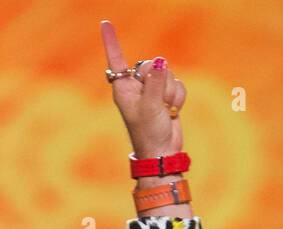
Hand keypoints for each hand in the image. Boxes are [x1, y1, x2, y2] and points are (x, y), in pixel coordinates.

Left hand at [101, 20, 184, 157]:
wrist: (162, 152)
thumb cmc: (149, 132)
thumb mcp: (150, 106)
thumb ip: (156, 82)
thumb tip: (161, 61)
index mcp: (124, 88)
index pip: (116, 59)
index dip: (111, 41)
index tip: (104, 23)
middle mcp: (136, 86)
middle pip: (151, 63)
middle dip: (159, 79)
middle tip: (157, 99)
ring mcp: (152, 90)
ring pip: (167, 73)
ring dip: (170, 91)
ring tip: (164, 109)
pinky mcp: (166, 95)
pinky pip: (177, 84)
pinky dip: (178, 97)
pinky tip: (172, 111)